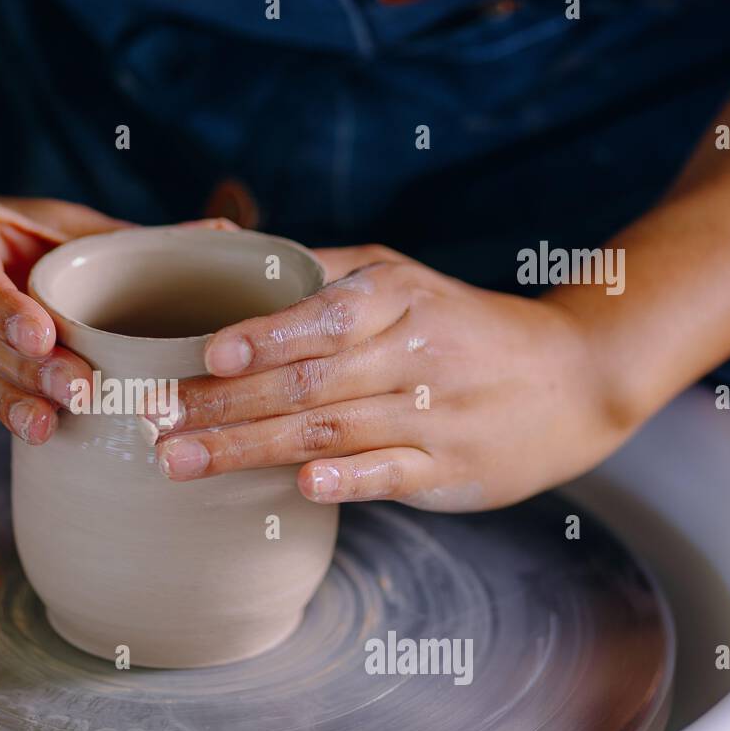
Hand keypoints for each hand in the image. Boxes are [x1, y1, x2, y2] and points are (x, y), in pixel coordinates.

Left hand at [150, 245, 634, 510]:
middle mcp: (410, 353)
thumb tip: (213, 242)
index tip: (206, 354)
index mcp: (393, 298)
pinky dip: (346, 480)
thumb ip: (311, 270)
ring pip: (329, 432)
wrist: (572, 378)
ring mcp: (431, 415)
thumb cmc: (454, 324)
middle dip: (223, 404)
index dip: (263, 337)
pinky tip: (302, 488)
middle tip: (157, 421)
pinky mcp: (445, 468)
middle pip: (306, 382)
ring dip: (250, 449)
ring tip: (182, 461)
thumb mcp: (395, 277)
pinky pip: (389, 474)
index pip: (320, 315)